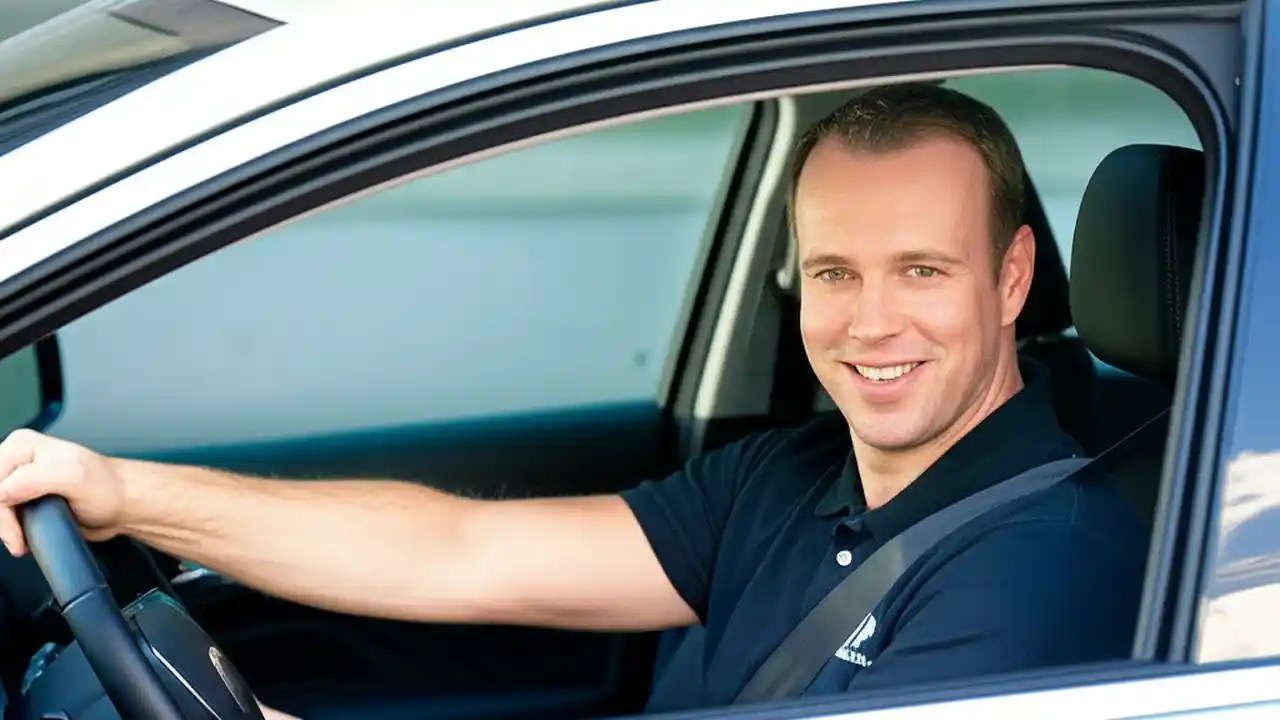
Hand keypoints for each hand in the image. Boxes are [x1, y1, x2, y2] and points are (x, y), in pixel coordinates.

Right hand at [0, 429, 126, 555]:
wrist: (122, 505)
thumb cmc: (107, 488)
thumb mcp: (72, 476)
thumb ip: (32, 479)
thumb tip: (1, 492)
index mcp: (22, 446)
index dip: (1, 512)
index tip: (17, 533)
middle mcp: (17, 461)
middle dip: (2, 523)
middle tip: (19, 541)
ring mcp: (19, 481)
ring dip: (5, 529)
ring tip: (23, 541)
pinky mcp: (24, 500)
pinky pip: (3, 518)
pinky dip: (9, 531)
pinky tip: (24, 537)